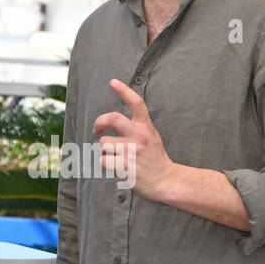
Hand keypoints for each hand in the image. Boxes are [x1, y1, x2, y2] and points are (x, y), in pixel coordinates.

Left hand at [92, 79, 177, 201]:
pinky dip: (105, 164)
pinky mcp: (125, 166)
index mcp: (145, 127)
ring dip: (105, 151)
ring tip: (115, 157)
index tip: (113, 82)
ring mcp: (132, 151)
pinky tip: (116, 167)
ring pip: (104, 143)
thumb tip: (113, 120)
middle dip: (99, 122)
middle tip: (97, 129)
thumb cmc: (155, 158)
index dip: (124, 90)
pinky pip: (103, 160)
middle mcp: (139, 136)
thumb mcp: (151, 136)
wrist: (167, 181)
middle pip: (113, 118)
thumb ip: (137, 126)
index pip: (137, 103)